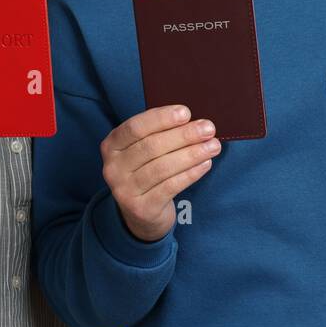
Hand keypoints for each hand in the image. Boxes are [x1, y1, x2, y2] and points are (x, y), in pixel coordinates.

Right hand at [101, 104, 218, 242]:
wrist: (141, 213)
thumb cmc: (147, 170)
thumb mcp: (143, 150)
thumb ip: (159, 133)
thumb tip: (192, 121)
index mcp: (111, 146)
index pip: (135, 127)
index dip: (161, 119)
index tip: (186, 113)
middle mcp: (113, 168)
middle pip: (151, 147)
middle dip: (184, 135)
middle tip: (208, 128)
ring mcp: (125, 190)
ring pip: (162, 167)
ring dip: (192, 154)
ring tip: (213, 146)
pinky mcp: (141, 208)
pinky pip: (170, 187)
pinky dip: (191, 173)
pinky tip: (206, 164)